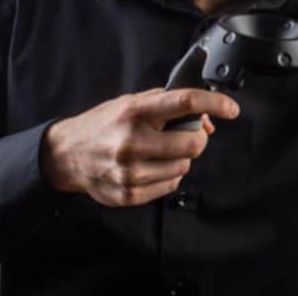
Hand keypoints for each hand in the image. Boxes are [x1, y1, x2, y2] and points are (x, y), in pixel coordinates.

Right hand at [39, 87, 239, 206]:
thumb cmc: (104, 124)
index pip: (184, 103)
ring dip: (181, 158)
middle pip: (192, 144)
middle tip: (186, 135)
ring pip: (184, 167)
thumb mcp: (132, 103)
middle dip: (196, 138)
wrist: (66, 154)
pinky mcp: (128, 194)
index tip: (231, 109)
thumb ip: (168, 105)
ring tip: (160, 152)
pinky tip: (151, 166)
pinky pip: (170, 185)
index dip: (214, 104)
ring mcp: (129, 171)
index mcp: (134, 112)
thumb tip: (207, 118)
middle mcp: (131, 141)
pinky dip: (168, 175)